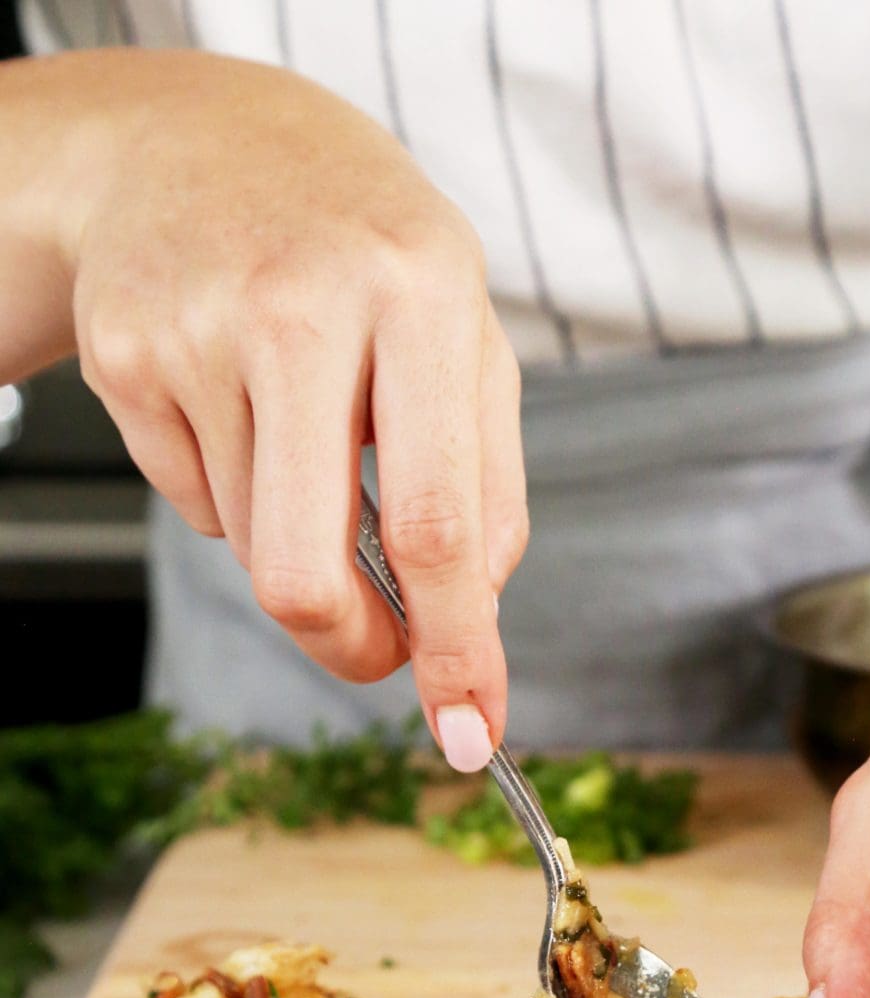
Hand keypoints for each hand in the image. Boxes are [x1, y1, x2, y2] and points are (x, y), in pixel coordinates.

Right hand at [64, 53, 524, 763]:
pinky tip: (243, 409)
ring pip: (254, 551)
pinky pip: (193, 505)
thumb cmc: (365, 255)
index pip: (435, 524)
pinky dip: (233, 494)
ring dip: (297, 544)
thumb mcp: (468, 341)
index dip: (455, 651)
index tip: (469, 733)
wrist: (204, 139)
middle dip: (350, 647)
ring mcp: (197, 328)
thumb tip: (476, 625)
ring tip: (309, 445)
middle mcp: (302, 304)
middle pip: (307, 574)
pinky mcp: (123, 354)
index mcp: (418, 293)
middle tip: (377, 648)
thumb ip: (492, 490)